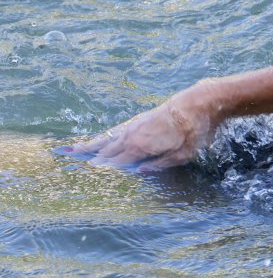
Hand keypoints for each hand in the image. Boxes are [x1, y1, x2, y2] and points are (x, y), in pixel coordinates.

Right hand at [63, 91, 216, 170]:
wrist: (200, 102)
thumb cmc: (195, 130)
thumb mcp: (183, 154)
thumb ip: (160, 164)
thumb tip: (139, 171)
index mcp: (141, 145)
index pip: (117, 161)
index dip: (103, 169)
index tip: (86, 175)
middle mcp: (133, 134)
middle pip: (107, 149)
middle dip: (89, 156)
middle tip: (68, 162)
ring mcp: (135, 125)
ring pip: (109, 137)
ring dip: (91, 144)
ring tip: (73, 149)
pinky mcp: (140, 119)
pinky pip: (117, 130)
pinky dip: (105, 135)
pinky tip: (101, 139)